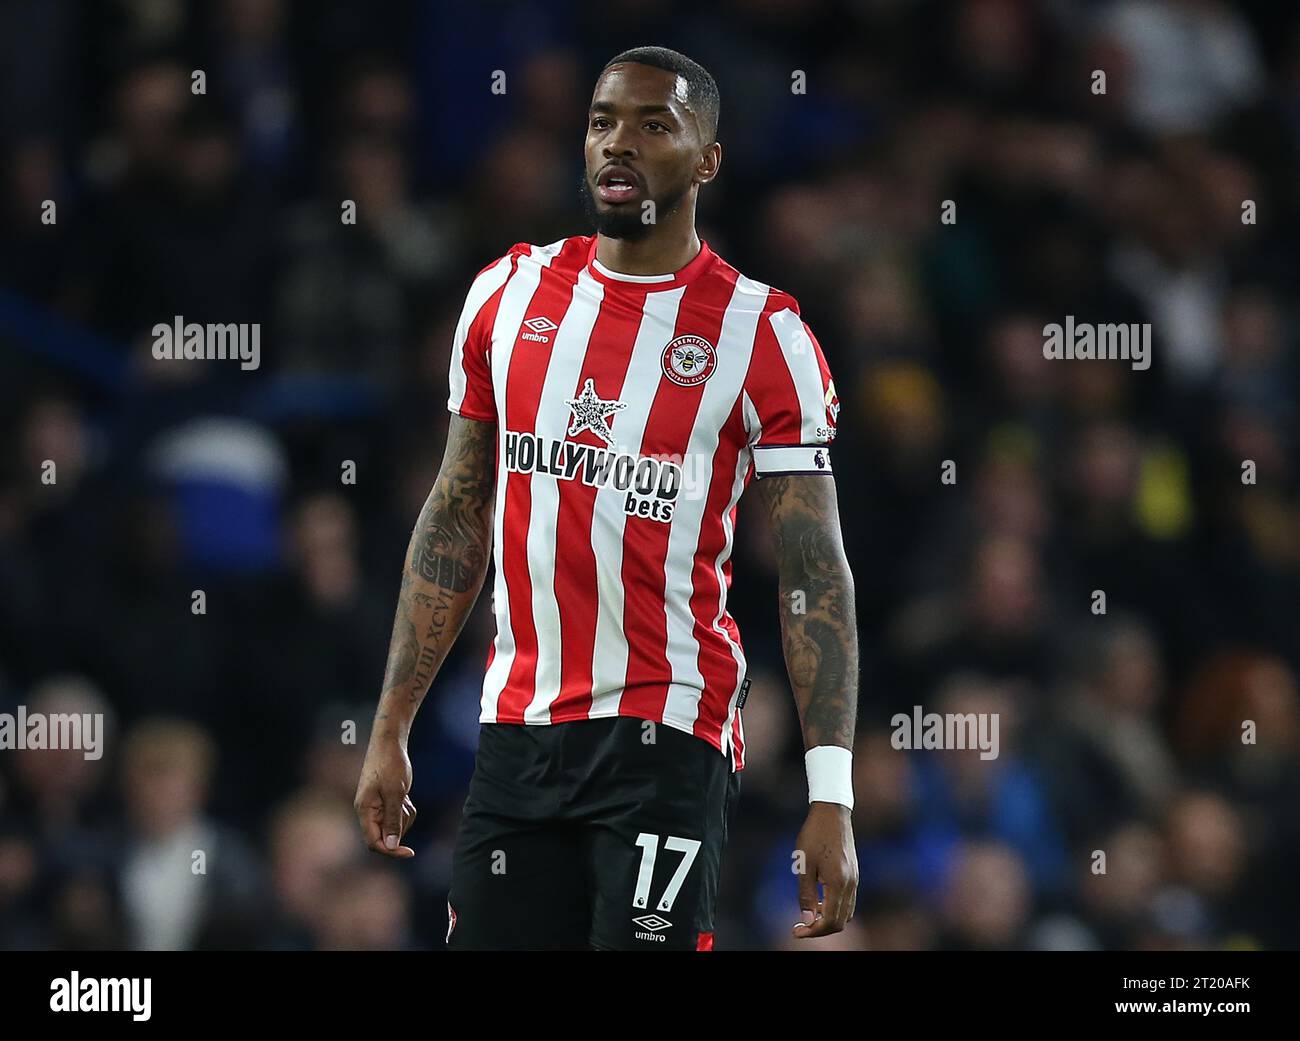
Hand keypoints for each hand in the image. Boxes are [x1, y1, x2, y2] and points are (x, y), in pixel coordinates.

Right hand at [354, 735, 416, 857]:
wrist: (390, 742)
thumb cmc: (390, 764)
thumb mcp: (395, 792)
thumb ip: (393, 820)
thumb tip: (391, 846)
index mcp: (364, 810)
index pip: (373, 842)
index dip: (390, 850)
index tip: (409, 852)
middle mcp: (368, 811)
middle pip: (386, 835)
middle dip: (401, 826)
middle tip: (406, 805)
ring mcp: (377, 807)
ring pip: (395, 826)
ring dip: (405, 815)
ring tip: (405, 796)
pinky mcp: (385, 802)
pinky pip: (399, 815)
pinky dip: (406, 808)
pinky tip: (406, 794)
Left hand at [792, 802, 856, 938]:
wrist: (832, 812)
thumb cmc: (815, 835)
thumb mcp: (804, 864)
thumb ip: (806, 894)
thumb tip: (806, 918)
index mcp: (838, 883)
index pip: (830, 921)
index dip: (813, 931)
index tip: (796, 931)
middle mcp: (850, 885)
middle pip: (840, 922)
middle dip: (820, 929)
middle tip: (800, 926)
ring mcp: (854, 880)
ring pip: (846, 914)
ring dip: (828, 919)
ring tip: (809, 913)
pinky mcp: (854, 875)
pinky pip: (848, 901)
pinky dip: (834, 908)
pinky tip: (819, 900)